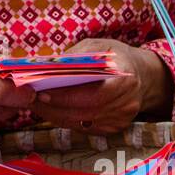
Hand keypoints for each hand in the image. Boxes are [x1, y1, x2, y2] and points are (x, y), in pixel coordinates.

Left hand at [32, 38, 173, 135]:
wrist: (144, 76)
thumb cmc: (116, 57)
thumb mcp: (99, 46)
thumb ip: (77, 55)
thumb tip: (49, 66)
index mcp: (125, 80)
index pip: (94, 95)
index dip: (67, 97)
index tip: (42, 92)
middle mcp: (126, 104)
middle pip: (85, 113)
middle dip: (54, 107)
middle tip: (30, 99)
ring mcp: (121, 119)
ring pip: (81, 123)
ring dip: (55, 116)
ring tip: (34, 104)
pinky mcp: (114, 128)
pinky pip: (85, 128)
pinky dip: (65, 120)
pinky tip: (50, 111)